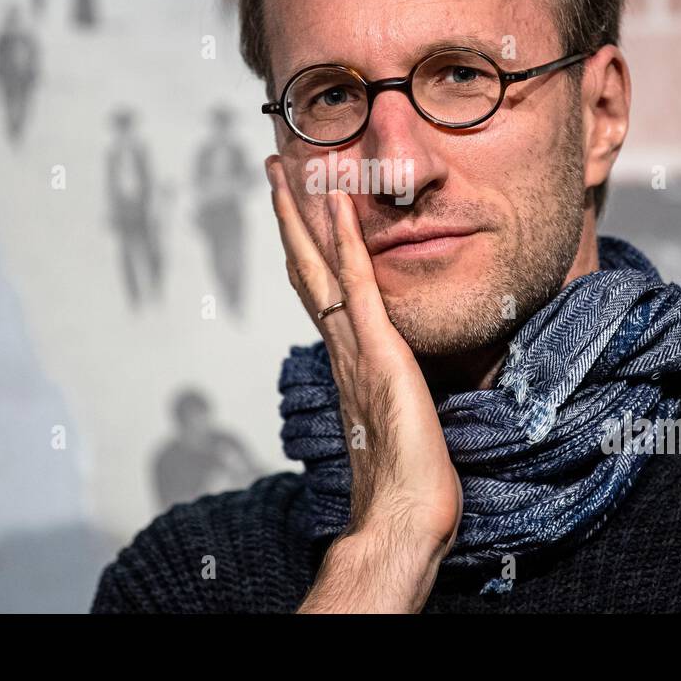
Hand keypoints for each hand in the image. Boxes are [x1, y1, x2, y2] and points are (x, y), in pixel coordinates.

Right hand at [266, 156, 462, 610]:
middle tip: (274, 168)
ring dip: (305, 211)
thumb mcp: (396, 417)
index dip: (303, 246)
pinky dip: (347, 239)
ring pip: (321, 265)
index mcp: (346, 359)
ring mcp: (355, 344)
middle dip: (289, 215)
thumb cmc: (407, 480)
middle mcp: (341, 345)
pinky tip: (340, 201)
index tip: (293, 210)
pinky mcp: (379, 348)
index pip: (318, 289)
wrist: (403, 513)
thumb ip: (387, 392)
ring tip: (290, 166)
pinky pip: (360, 282)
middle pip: (305, 266)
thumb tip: (390, 383)